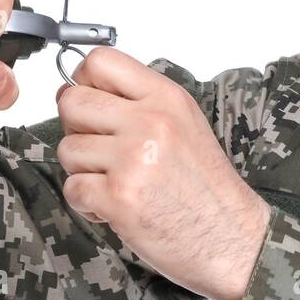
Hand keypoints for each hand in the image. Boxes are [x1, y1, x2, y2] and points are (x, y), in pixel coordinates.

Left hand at [55, 46, 270, 299]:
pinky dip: (86, 203)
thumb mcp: (185, 123)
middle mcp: (150, 122)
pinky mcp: (118, 197)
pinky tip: (112, 207)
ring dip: (83, 171)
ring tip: (114, 183)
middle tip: (100, 150)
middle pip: (72, 102)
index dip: (82, 82)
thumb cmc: (208, 187)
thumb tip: (81, 92)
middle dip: (76, 129)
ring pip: (68, 149)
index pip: (99, 61)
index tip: (91, 105)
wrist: (231, 237)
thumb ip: (140, 102)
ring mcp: (133, 159)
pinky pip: (72, 188)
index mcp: (167, 98)